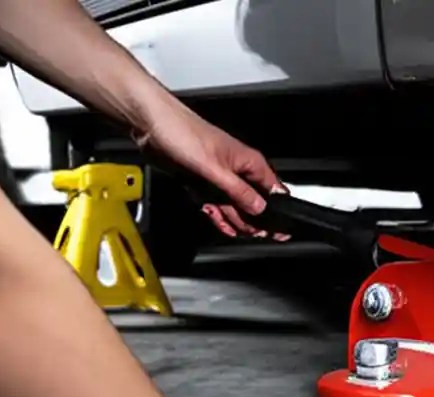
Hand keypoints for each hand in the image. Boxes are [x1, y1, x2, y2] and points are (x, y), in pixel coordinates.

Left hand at [135, 101, 287, 238]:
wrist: (153, 125)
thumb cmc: (184, 133)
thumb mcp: (216, 169)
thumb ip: (239, 192)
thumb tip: (260, 208)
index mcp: (248, 162)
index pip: (273, 190)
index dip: (278, 210)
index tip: (280, 229)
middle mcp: (237, 169)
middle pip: (254, 201)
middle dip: (255, 219)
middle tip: (257, 235)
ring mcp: (220, 175)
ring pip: (234, 204)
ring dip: (235, 219)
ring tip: (240, 233)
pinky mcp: (203, 180)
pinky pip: (215, 202)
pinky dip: (218, 214)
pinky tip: (222, 224)